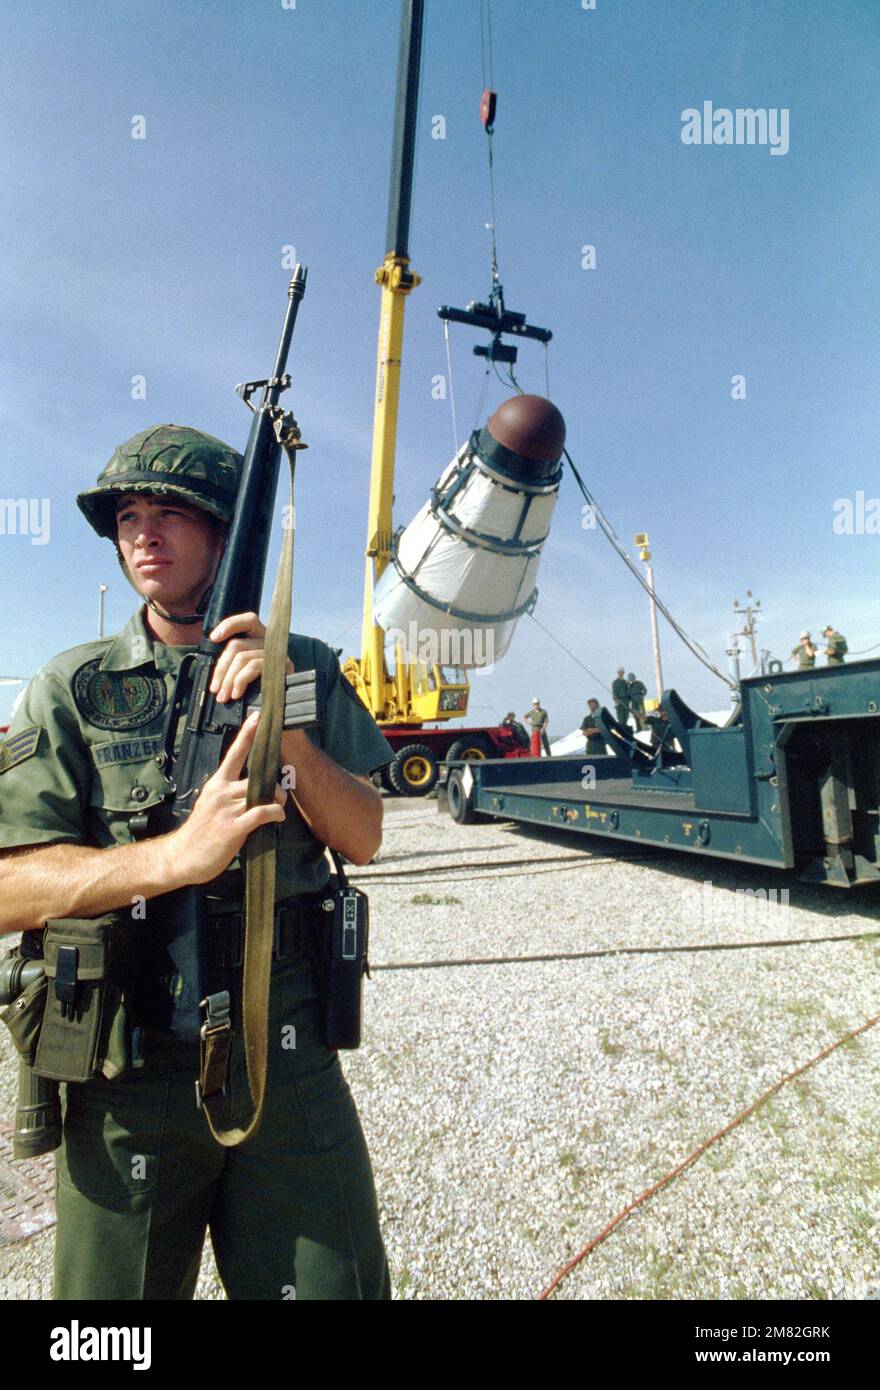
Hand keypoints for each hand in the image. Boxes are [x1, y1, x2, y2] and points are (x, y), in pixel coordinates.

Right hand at [167, 714, 285, 885]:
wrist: (182, 857)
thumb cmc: (200, 832)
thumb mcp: (211, 804)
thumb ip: (229, 793)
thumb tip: (253, 787)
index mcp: (216, 783)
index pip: (234, 753)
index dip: (246, 735)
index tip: (257, 717)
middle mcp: (221, 792)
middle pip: (257, 776)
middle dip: (274, 784)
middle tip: (280, 794)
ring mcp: (227, 810)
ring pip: (262, 794)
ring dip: (277, 800)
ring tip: (277, 809)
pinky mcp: (233, 828)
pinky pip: (262, 813)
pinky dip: (275, 813)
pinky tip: (278, 817)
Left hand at [208, 611, 294, 702]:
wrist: (285, 707)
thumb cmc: (263, 690)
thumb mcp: (246, 672)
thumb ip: (234, 663)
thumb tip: (216, 667)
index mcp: (261, 638)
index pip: (248, 620)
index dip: (230, 624)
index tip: (214, 638)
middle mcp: (270, 641)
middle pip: (237, 645)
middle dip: (221, 668)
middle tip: (215, 688)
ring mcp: (276, 653)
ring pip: (242, 657)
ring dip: (228, 679)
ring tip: (224, 696)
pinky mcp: (281, 665)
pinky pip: (253, 666)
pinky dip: (240, 681)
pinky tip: (237, 694)